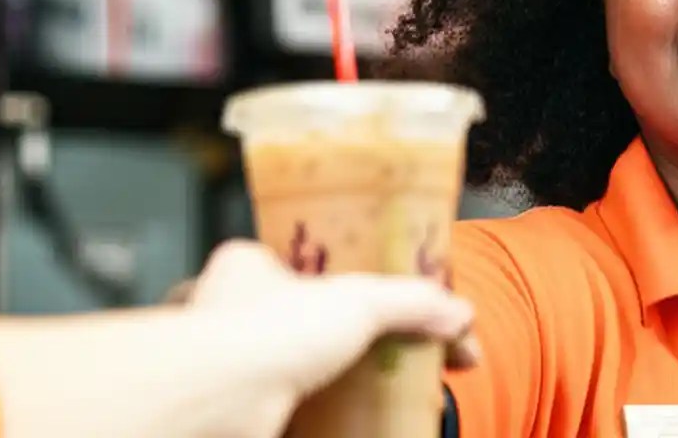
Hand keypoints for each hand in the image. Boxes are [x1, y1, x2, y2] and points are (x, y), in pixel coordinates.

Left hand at [181, 240, 477, 436]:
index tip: (387, 295)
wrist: (222, 403)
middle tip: (404, 344)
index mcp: (249, 267)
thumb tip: (455, 311)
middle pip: (310, 317)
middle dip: (357, 333)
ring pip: (301, 366)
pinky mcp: (247, 409)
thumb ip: (410, 301)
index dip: (351, 277)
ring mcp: (238, 365)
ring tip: (394, 383)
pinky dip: (330, 411)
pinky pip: (297, 405)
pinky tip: (362, 414)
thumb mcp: (357, 300)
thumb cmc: (259, 333)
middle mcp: (234, 313)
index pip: (308, 262)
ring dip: (345, 376)